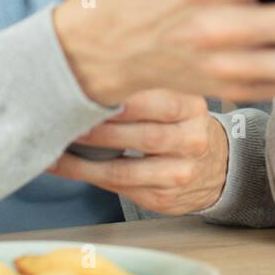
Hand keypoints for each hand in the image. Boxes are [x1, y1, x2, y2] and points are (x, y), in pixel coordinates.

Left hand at [47, 90, 228, 214]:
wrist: (218, 168)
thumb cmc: (182, 126)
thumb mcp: (178, 100)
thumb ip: (145, 90)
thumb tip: (92, 75)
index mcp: (193, 109)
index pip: (158, 102)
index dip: (121, 101)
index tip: (88, 93)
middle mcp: (192, 142)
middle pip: (142, 137)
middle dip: (98, 130)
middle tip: (65, 119)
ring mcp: (180, 174)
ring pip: (125, 170)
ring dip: (83, 161)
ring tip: (56, 146)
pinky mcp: (164, 199)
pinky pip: (119, 189)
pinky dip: (87, 176)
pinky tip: (65, 166)